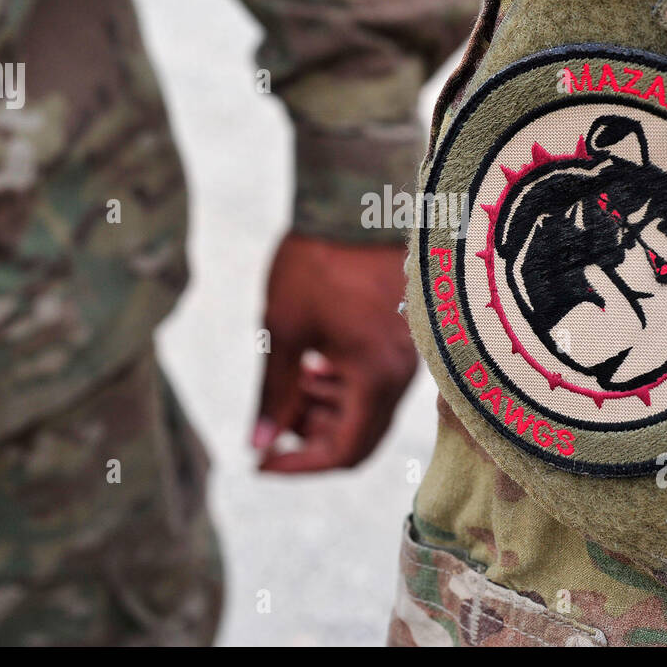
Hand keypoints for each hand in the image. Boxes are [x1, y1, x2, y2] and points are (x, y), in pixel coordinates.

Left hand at [252, 233, 417, 471]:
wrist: (356, 201)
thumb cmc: (317, 261)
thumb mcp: (283, 329)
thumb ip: (274, 393)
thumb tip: (259, 444)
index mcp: (376, 377)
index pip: (343, 452)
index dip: (298, 465)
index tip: (259, 462)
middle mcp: (401, 374)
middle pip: (359, 437)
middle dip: (311, 439)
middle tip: (270, 425)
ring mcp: (407, 356)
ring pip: (366, 410)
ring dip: (324, 411)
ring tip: (289, 385)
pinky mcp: (403, 338)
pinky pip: (374, 382)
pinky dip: (341, 386)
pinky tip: (313, 364)